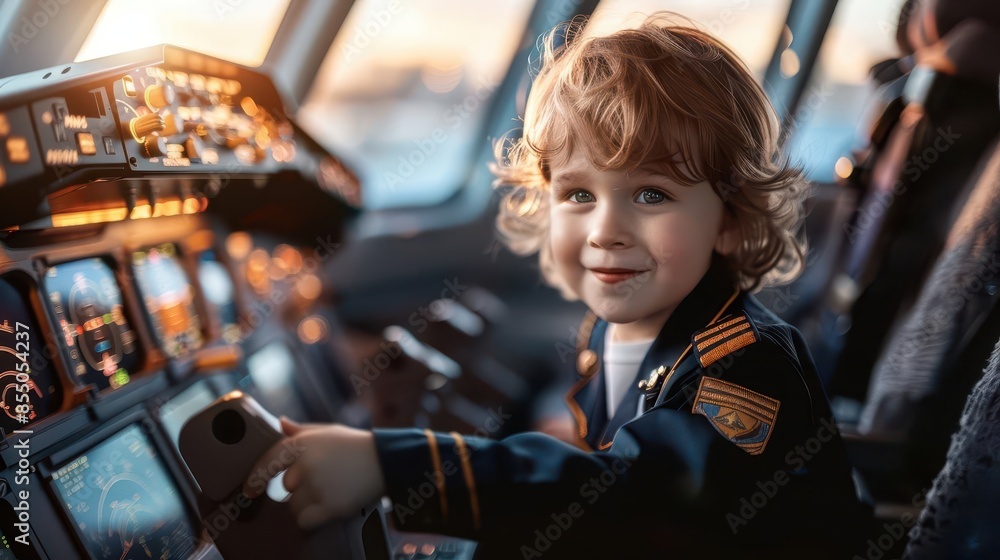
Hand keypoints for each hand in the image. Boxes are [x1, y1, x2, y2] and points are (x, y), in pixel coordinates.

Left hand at [243, 418, 385, 528]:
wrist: (385, 462)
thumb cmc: (354, 445)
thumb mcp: (328, 432)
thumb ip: (301, 431)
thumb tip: (281, 423)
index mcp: (302, 444)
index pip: (268, 462)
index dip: (256, 477)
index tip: (249, 490)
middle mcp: (305, 464)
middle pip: (286, 488)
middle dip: (299, 488)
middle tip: (322, 481)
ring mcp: (316, 486)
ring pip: (295, 506)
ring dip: (307, 504)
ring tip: (330, 492)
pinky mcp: (328, 506)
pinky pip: (306, 520)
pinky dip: (313, 518)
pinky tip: (328, 508)